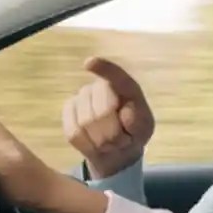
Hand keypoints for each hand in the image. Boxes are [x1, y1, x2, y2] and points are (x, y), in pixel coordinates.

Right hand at [62, 57, 154, 178]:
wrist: (117, 149)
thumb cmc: (133, 133)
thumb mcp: (143, 129)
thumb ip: (138, 121)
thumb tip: (125, 114)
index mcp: (125, 87)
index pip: (115, 76)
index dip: (103, 69)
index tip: (89, 63)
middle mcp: (101, 86)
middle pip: (102, 112)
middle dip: (114, 134)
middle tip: (122, 141)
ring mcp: (81, 97)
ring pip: (86, 124)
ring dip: (102, 142)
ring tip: (110, 143)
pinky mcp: (68, 112)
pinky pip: (74, 132)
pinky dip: (87, 145)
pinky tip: (94, 144)